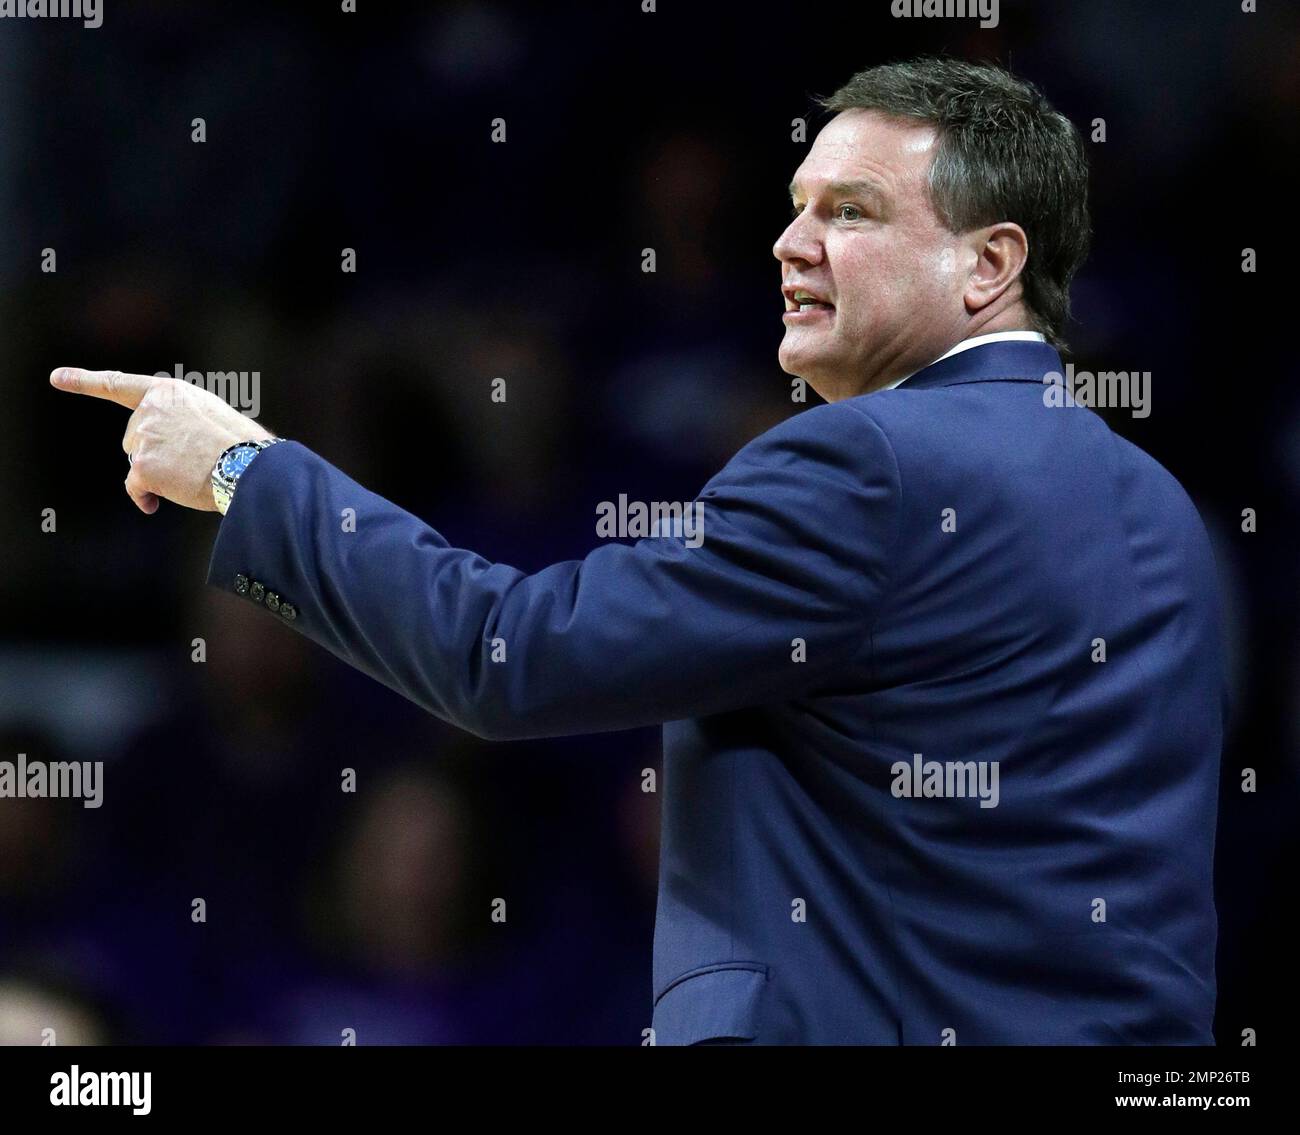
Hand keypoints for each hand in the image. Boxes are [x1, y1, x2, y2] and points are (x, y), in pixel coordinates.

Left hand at [50, 367, 274, 513]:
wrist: (249, 466)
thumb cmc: (241, 447)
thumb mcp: (208, 417)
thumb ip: (178, 421)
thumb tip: (158, 452)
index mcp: (169, 393)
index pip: (119, 385)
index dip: (84, 382)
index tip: (56, 378)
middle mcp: (150, 409)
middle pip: (133, 439)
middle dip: (153, 454)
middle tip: (191, 461)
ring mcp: (144, 437)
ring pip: (137, 463)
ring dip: (157, 475)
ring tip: (191, 474)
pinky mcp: (142, 466)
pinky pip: (135, 487)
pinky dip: (145, 497)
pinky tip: (161, 500)